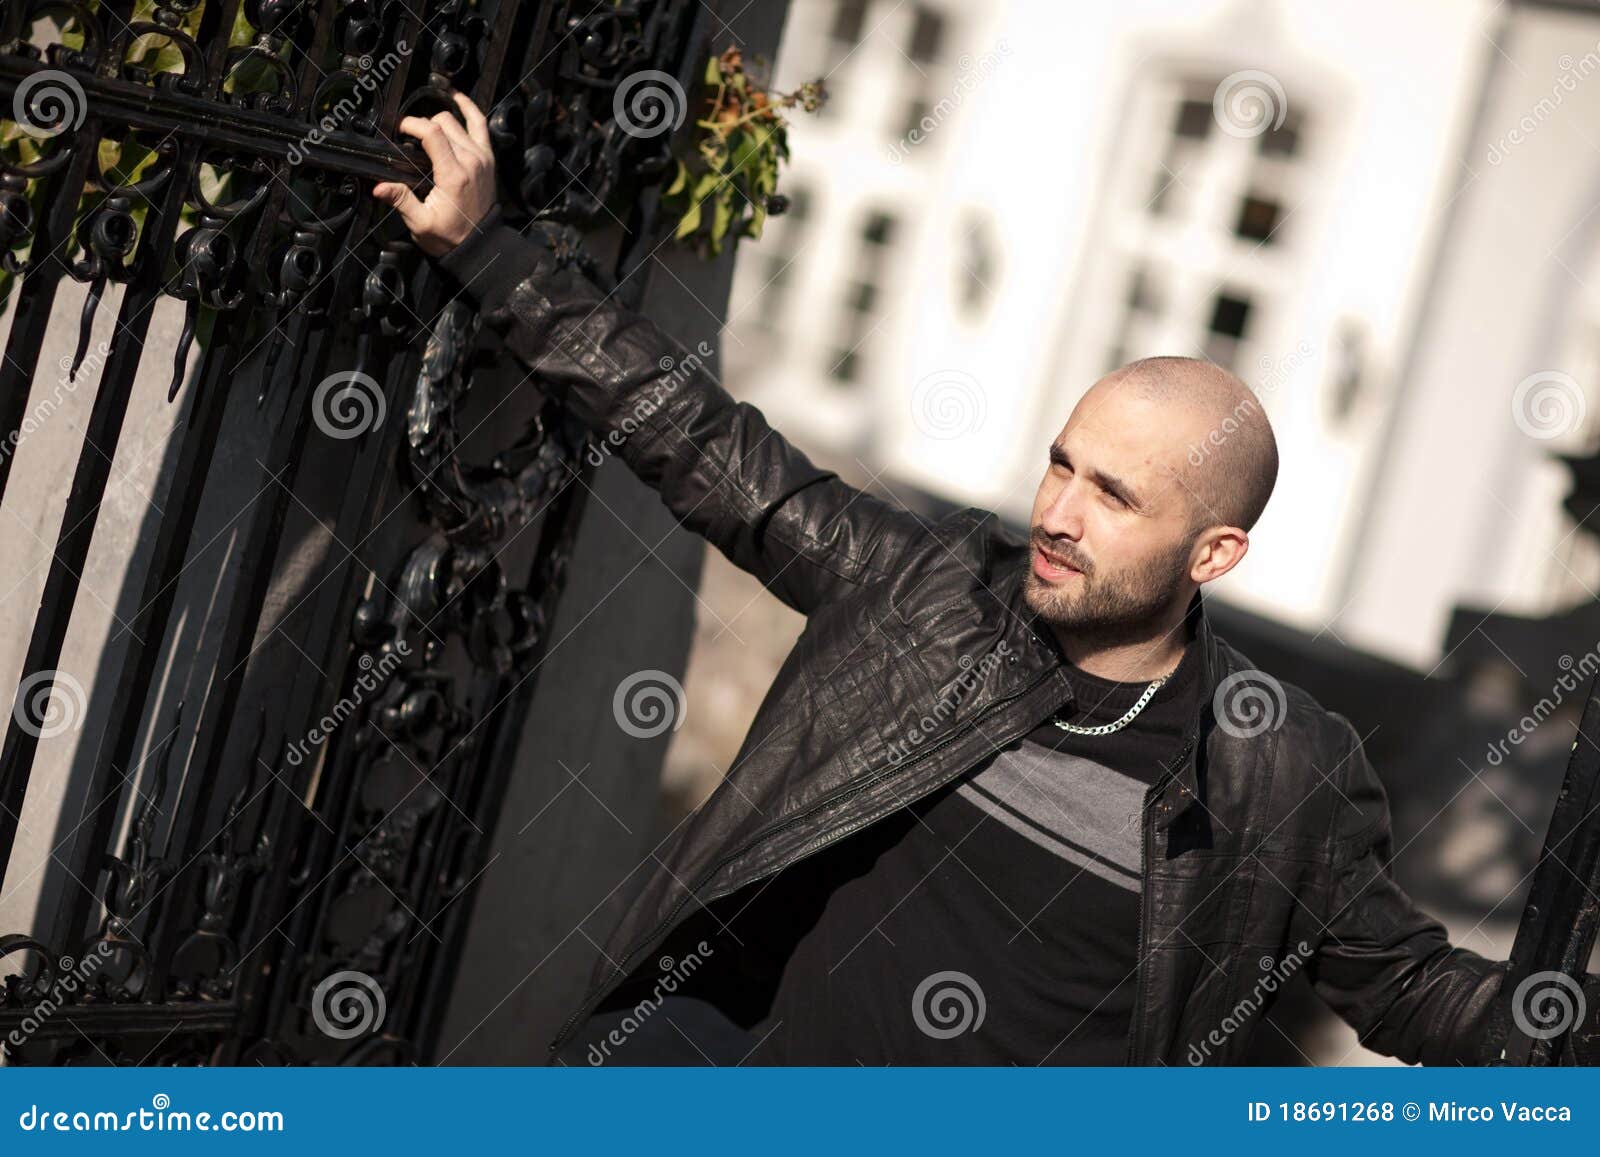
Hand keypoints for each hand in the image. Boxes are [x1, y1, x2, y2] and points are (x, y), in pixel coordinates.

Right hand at [373, 91, 495, 257]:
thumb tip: (379, 187)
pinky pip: (480, 124)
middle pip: (443, 122)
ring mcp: (482, 157)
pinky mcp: (488, 157)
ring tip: (424, 122)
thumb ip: (401, 201)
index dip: (411, 124)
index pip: (431, 132)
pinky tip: (456, 98)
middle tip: (409, 136)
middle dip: (422, 124)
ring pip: (458, 120)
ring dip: (439, 118)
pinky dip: (469, 109)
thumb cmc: (451, 236)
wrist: (480, 246)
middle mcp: (471, 160)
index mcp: (454, 174)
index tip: (399, 129)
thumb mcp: (421, 223)